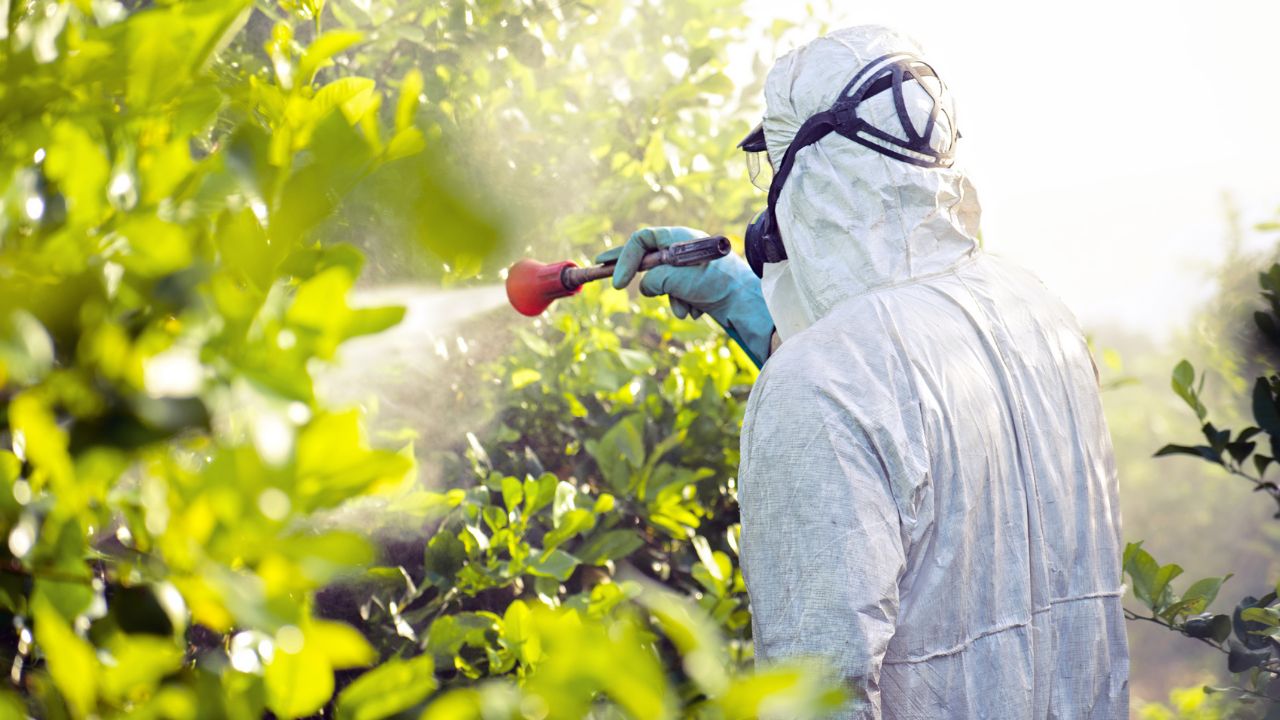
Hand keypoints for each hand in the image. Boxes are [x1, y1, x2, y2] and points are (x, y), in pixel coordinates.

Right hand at [595, 227, 774, 365]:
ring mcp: (691, 268)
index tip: (616, 282)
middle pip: (648, 256)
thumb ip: (653, 280)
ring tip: (686, 305)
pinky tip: (698, 309)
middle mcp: (684, 250)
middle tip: (601, 267)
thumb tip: (645, 288)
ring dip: (670, 299)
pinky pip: (677, 296)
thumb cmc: (717, 284)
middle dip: (632, 270)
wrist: (747, 304)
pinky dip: (683, 305)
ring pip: (663, 284)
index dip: (625, 258)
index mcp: (680, 238)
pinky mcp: (697, 286)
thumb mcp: (677, 278)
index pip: (642, 240)